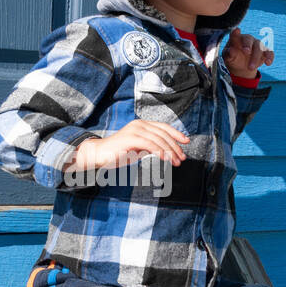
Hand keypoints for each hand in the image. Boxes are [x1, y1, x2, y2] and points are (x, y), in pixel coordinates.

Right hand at [65, 121, 189, 172]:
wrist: (99, 154)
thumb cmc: (117, 153)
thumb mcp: (138, 148)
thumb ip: (150, 147)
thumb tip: (165, 152)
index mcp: (142, 125)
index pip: (163, 127)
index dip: (176, 134)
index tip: (186, 142)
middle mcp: (139, 124)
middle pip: (164, 133)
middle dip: (176, 146)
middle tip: (182, 157)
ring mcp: (135, 130)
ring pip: (159, 139)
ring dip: (170, 151)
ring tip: (176, 161)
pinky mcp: (131, 138)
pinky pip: (150, 144)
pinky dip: (160, 151)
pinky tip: (165, 159)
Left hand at [222, 26, 272, 77]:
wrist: (241, 66)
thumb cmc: (233, 58)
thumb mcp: (228, 58)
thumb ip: (229, 54)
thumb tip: (231, 50)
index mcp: (236, 39)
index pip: (235, 34)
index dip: (235, 33)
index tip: (236, 31)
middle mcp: (248, 40)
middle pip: (249, 40)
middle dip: (248, 45)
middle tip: (246, 52)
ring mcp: (257, 45)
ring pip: (259, 47)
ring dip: (255, 58)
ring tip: (250, 68)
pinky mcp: (264, 52)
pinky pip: (269, 53)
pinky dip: (269, 57)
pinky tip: (268, 63)